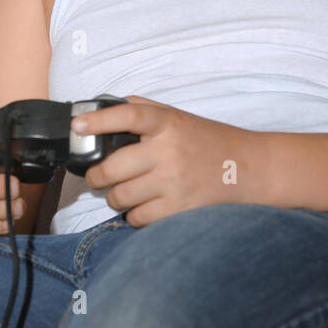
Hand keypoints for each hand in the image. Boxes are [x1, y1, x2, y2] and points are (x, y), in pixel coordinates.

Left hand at [78, 95, 261, 226]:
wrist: (250, 168)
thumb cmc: (210, 140)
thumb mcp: (180, 117)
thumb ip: (144, 110)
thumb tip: (104, 109)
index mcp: (168, 123)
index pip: (128, 115)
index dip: (98, 120)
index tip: (77, 125)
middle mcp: (169, 151)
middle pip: (110, 169)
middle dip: (97, 176)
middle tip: (98, 177)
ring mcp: (173, 182)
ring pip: (119, 197)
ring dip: (116, 198)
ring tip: (125, 192)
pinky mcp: (179, 209)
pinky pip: (137, 218)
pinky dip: (134, 215)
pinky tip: (145, 206)